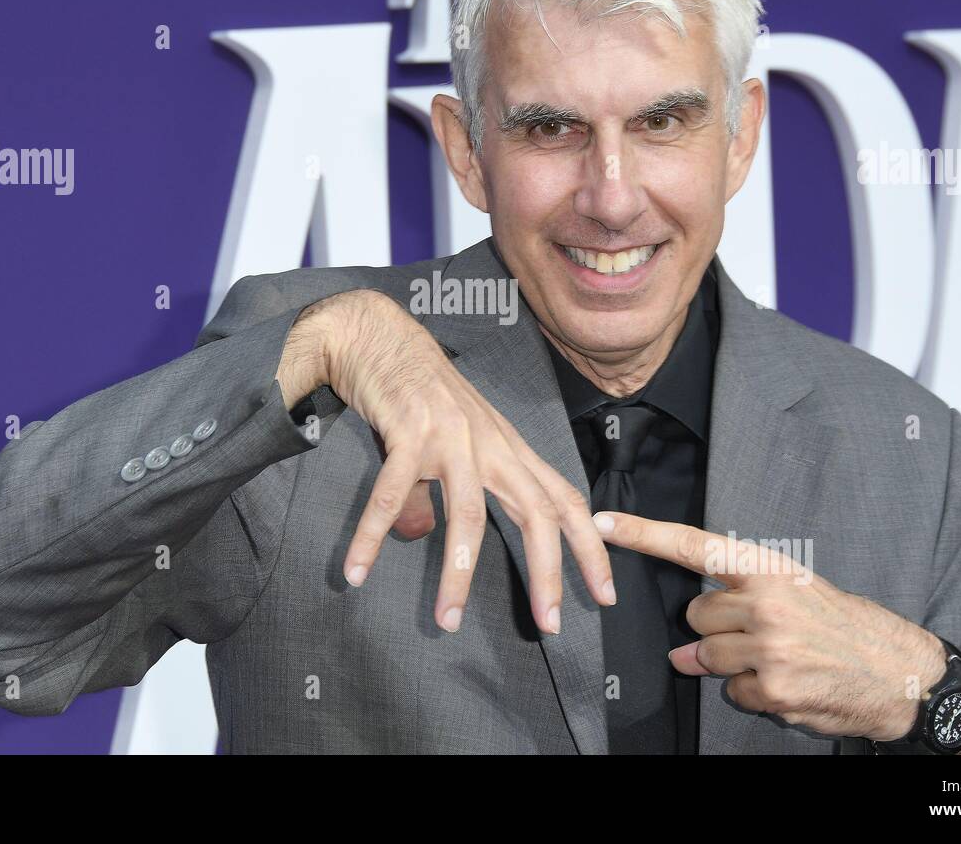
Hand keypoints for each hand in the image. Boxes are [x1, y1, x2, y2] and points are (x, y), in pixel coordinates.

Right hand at [278, 289, 615, 634]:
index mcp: (508, 449)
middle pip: (536, 513)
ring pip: (467, 515)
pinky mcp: (408, 431)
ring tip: (446, 620)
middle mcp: (490, 444)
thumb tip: (421, 536)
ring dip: (458, 573)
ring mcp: (452, 437)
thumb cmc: (419, 394)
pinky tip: (356, 571)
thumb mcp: (448, 444)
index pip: (565, 501)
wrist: (381, 336)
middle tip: (550, 624)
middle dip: (548, 572)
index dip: (589, 548)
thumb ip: (440, 494)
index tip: (605, 594)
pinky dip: (372, 535)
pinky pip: (392, 494)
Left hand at [592, 513, 945, 739]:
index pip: (693, 546)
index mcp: (768, 568)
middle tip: (763, 633)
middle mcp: (765, 602)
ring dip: (731, 663)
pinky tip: (787, 683)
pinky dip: (751, 693)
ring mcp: (768, 646)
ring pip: (706, 655)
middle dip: (716, 629)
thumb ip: (736, 605)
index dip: (642, 535)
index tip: (602, 522)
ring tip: (779, 657)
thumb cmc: (843, 626)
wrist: (900, 672)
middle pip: (695, 615)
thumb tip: (680, 652)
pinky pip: (732, 691)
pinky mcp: (772, 688)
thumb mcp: (796, 592)